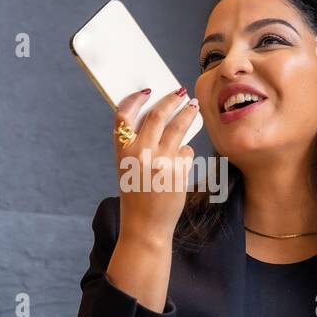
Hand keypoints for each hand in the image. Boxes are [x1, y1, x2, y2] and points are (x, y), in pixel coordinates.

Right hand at [112, 87, 198, 241]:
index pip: (123, 116)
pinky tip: (182, 160)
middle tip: (180, 92)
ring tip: (193, 108)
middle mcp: (140, 153)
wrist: (146, 226)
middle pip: (157, 115)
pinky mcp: (178, 170)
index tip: (146, 90)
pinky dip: (186, 152)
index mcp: (122, 151)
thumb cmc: (136, 195)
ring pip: (178, 128)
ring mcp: (160, 161)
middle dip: (171, 100)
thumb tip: (158, 118)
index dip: (134, 99)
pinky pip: (186, 152)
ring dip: (187, 114)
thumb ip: (137, 146)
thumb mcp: (128, 168)